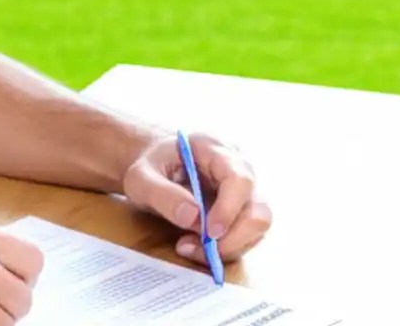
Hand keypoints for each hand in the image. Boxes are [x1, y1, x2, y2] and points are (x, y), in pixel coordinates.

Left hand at [120, 132, 271, 265]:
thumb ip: (162, 194)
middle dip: (232, 238)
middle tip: (196, 248)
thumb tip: (193, 218)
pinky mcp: (243, 210)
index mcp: (216, 149)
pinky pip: (246, 236)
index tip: (209, 232)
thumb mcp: (141, 178)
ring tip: (188, 247)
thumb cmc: (151, 167)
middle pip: (258, 209)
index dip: (229, 209)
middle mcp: (240, 168)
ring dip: (227, 247)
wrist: (156, 167)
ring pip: (256, 228)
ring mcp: (246, 190)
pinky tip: (194, 246)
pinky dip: (224, 248)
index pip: (240, 179)